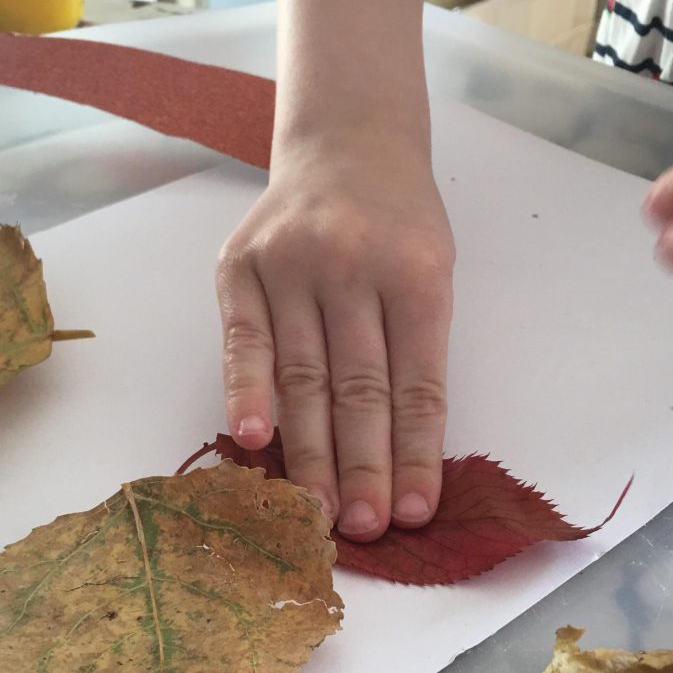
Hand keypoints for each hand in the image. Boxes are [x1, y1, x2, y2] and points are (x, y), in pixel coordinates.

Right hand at [216, 134, 454, 539]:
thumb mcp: (432, 272)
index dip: (416, 452)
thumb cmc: (398, 225)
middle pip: (358, 387)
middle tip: (366, 528)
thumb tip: (401, 457)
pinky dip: (245, 390)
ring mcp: (290, 263)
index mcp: (417, 273)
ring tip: (318, 512)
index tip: (416, 511)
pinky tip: (252, 438)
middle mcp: (352, 264)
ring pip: (302, 376)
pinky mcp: (239, 266)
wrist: (346, 144)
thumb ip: (417, 350)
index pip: (417, 383)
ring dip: (310, 452)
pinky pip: (243, 340)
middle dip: (364, 466)